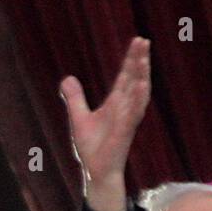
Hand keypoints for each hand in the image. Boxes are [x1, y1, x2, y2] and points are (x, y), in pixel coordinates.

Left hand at [61, 37, 151, 210]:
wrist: (95, 170)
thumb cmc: (92, 146)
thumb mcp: (79, 117)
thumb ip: (75, 98)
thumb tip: (67, 78)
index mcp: (116, 103)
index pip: (125, 76)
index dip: (131, 59)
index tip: (138, 41)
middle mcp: (125, 108)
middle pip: (134, 79)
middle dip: (139, 60)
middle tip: (143, 40)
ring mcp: (127, 119)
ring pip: (138, 94)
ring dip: (142, 76)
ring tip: (144, 58)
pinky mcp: (125, 132)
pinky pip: (133, 114)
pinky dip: (137, 100)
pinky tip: (140, 85)